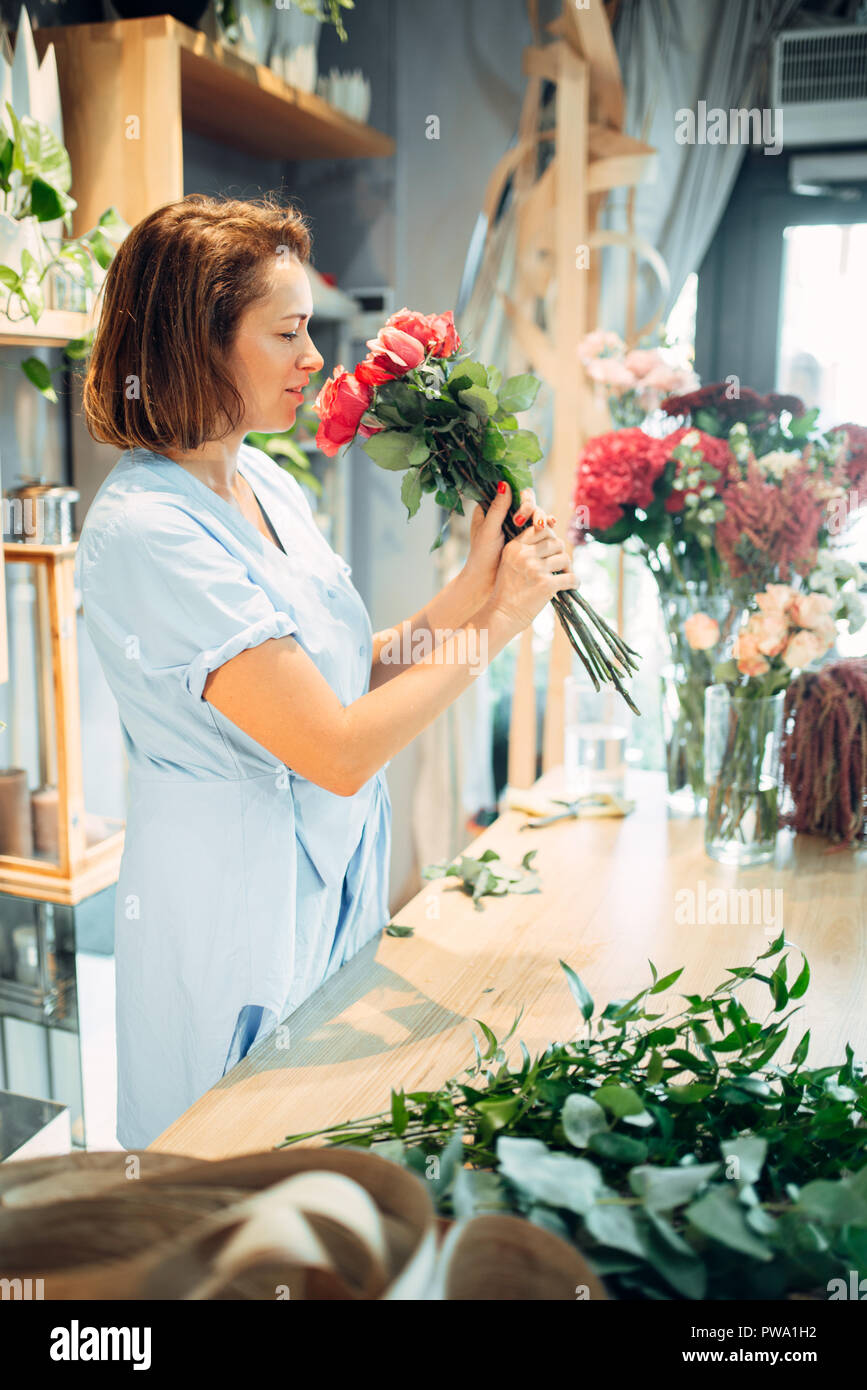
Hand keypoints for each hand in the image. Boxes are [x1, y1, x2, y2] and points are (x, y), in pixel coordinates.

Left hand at [460, 483, 556, 608]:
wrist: (486, 581)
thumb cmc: (482, 556)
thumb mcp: (488, 530)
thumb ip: (497, 508)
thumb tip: (505, 483)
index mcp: (492, 508)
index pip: (512, 494)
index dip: (522, 500)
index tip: (520, 516)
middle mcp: (507, 514)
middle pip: (527, 502)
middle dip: (534, 511)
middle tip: (537, 524)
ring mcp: (518, 526)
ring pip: (535, 514)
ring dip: (542, 518)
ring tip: (545, 526)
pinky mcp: (527, 538)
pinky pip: (540, 528)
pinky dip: (547, 527)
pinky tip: (552, 527)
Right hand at [488, 520, 577, 632]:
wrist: (502, 615)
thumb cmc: (508, 590)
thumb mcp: (509, 563)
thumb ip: (526, 549)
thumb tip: (554, 541)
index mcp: (514, 547)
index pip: (542, 529)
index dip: (551, 538)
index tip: (551, 551)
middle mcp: (524, 555)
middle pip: (557, 543)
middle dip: (561, 554)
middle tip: (560, 567)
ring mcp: (535, 569)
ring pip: (565, 558)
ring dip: (568, 568)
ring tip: (564, 577)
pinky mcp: (546, 585)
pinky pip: (571, 578)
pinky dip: (575, 582)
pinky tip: (573, 586)